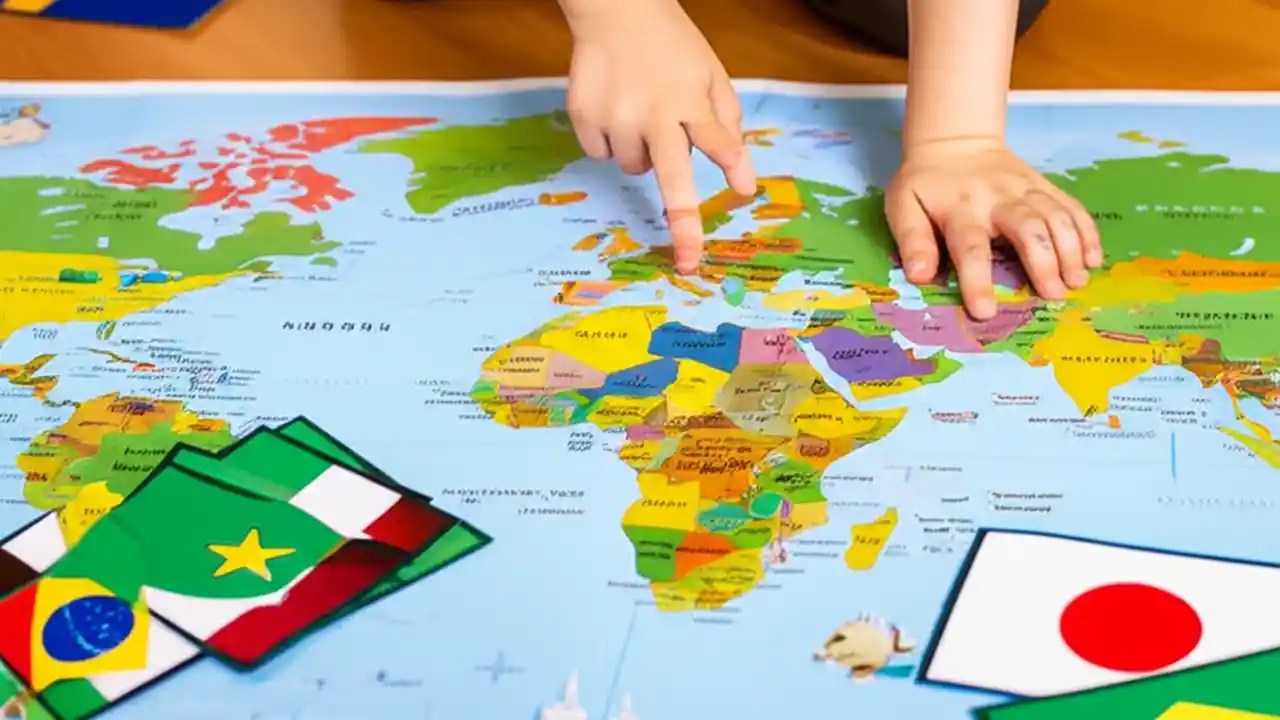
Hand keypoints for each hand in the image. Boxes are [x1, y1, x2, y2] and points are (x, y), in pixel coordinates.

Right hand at [562, 0, 756, 271]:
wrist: (616, 10)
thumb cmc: (672, 47)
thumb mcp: (710, 76)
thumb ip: (726, 123)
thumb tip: (740, 177)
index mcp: (690, 100)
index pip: (717, 140)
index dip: (731, 165)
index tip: (745, 192)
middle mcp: (653, 113)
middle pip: (671, 177)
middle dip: (683, 224)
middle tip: (688, 261)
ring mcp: (615, 117)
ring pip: (634, 169)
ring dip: (643, 153)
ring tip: (643, 113)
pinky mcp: (584, 117)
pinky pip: (601, 154)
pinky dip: (611, 142)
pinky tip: (616, 110)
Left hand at [884, 137, 1101, 319]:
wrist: (954, 140)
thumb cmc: (925, 184)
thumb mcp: (903, 206)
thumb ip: (912, 240)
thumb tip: (919, 275)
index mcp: (960, 209)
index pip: (970, 247)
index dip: (977, 280)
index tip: (985, 311)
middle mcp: (997, 198)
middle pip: (1027, 227)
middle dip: (1043, 261)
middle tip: (1054, 295)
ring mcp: (1025, 189)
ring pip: (1055, 215)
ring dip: (1070, 249)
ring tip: (1076, 282)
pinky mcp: (1044, 185)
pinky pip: (1071, 206)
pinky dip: (1086, 231)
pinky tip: (1094, 258)